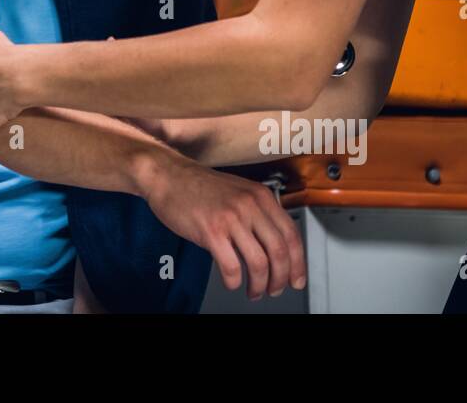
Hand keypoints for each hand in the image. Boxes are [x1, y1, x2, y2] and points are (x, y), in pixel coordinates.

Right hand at [142, 155, 306, 299]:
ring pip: (258, 263)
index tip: (296, 278)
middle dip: (280, 278)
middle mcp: (249, 205)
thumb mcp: (239, 191)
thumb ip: (258, 213)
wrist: (168, 175)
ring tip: (254, 291)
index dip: (298, 262)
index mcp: (260, 196)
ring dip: (259, 284)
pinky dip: (234, 281)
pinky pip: (231, 266)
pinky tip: (231, 282)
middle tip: (275, 289)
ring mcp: (230, 218)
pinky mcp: (210, 231)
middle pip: (279, 252)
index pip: (291, 234)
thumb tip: (274, 246)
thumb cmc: (199, 186)